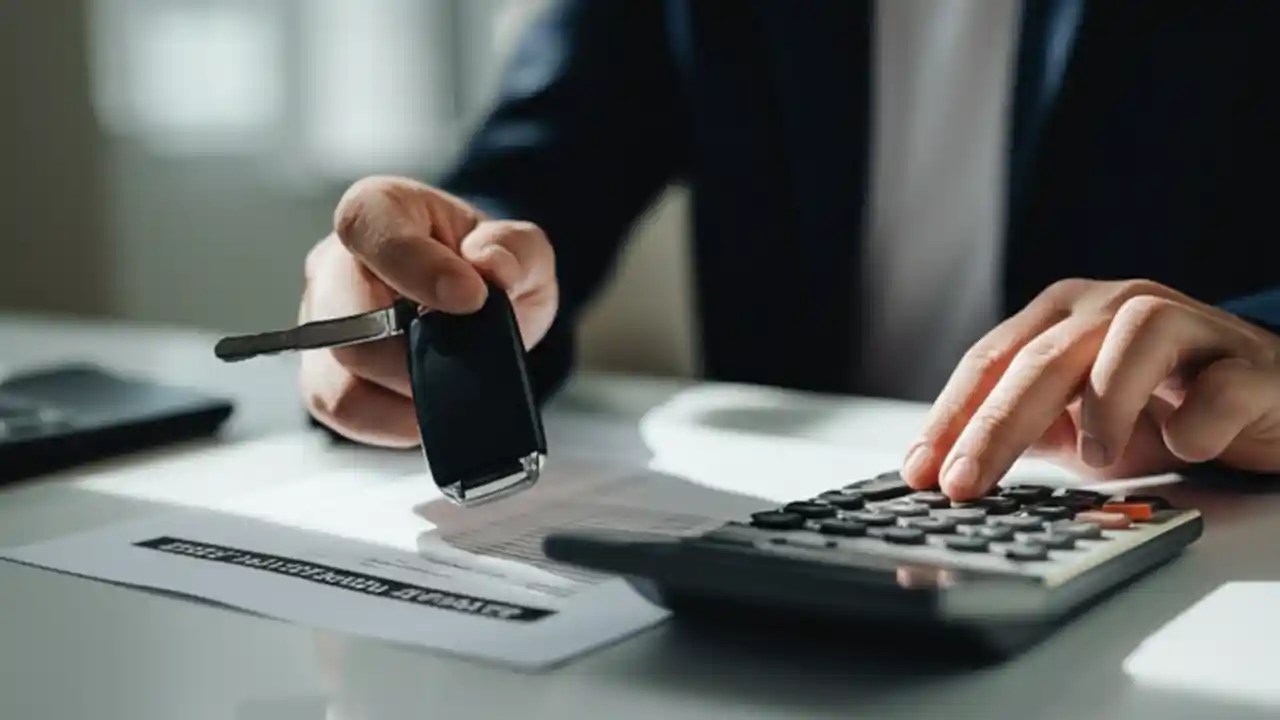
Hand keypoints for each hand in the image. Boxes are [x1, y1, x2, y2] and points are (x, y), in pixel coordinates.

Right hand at [299, 176, 556, 446]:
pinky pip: (343, 412)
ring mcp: (323, 325)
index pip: (367, 226)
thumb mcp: (523, 250)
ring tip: (452, 383)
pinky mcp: (324, 378)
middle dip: (416, 351)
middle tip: (466, 356)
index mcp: (381, 211)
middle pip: (345, 320)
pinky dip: (395, 420)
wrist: (477, 306)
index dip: (412, 264)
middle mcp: (336, 265)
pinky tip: (429, 408)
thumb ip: (517, 250)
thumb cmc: (486, 268)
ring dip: (406, 393)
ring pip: (337, 377)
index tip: (471, 298)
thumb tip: (491, 266)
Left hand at [902, 279, 1279, 498]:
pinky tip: (1186, 446)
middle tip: (963, 483)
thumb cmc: (1158, 407)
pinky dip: (1200, 416)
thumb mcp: (1077, 423)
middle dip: (995, 426)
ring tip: (1095, 459)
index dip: (952, 416)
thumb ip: (1024, 433)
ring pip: (1131, 340)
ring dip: (1105, 403)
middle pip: (1043, 359)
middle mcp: (1115, 306)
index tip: (920, 471)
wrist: (1263, 398)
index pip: (991, 360)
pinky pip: (1220, 382)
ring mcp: (1185, 323)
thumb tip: (946, 471)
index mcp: (1063, 315)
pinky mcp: (1248, 359)